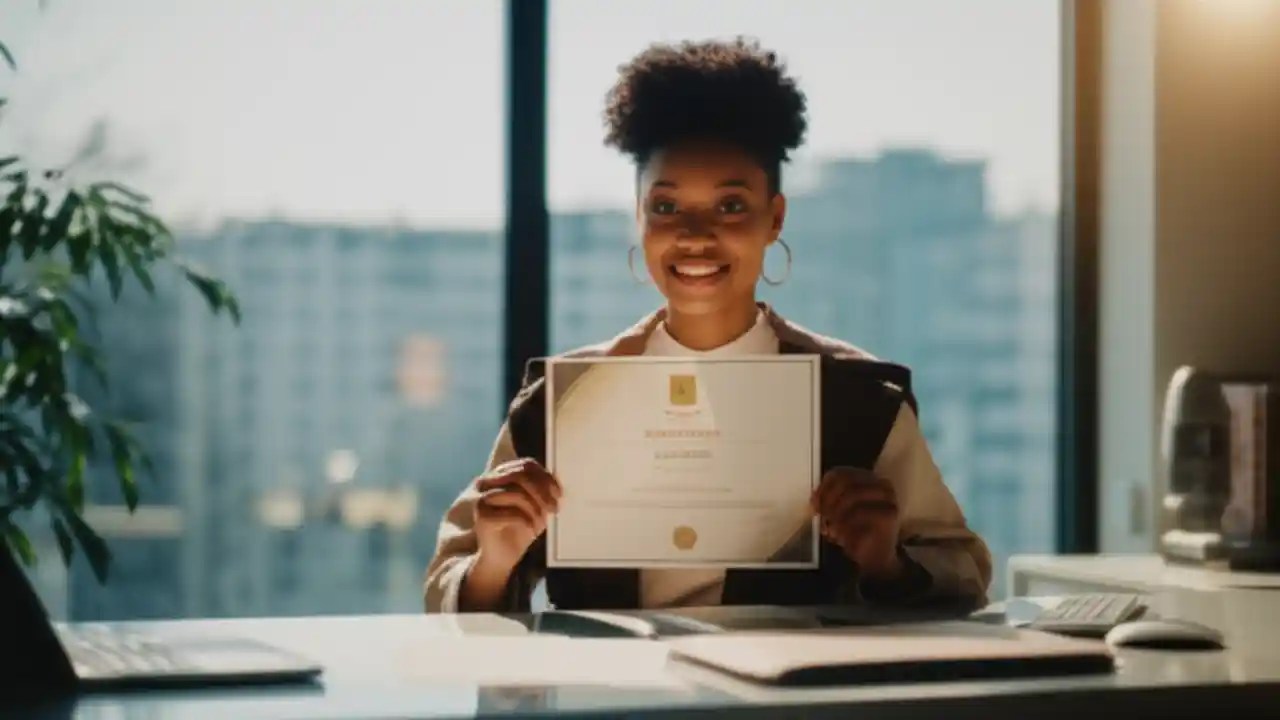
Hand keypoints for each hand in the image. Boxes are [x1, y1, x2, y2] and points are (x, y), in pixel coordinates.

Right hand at [473, 458, 561, 572]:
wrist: (499, 558)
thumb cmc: (517, 530)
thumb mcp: (534, 507)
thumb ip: (541, 491)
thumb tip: (556, 483)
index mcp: (500, 475)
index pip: (526, 465)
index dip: (546, 477)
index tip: (558, 494)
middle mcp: (487, 482)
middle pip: (520, 475)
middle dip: (542, 492)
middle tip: (554, 508)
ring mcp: (481, 498)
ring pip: (516, 493)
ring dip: (535, 510)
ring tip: (541, 524)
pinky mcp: (481, 516)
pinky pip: (511, 513)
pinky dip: (527, 521)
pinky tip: (531, 530)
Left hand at [811, 466, 902, 582]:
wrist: (877, 558)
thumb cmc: (856, 532)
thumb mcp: (838, 512)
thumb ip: (828, 500)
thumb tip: (814, 497)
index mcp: (867, 479)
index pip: (839, 474)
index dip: (823, 489)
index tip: (814, 506)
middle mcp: (879, 484)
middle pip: (844, 482)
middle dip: (828, 501)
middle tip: (823, 519)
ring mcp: (887, 497)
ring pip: (851, 496)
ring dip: (836, 515)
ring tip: (831, 531)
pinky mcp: (889, 513)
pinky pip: (859, 513)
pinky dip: (846, 526)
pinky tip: (842, 537)